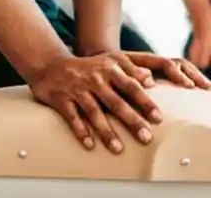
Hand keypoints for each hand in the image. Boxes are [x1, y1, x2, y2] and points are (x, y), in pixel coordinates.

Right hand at [28, 52, 210, 153]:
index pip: (132, 87)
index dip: (146, 102)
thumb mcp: (111, 61)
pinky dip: (81, 131)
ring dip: (107, 132)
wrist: (52, 65)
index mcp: (111, 68)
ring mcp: (78, 89)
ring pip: (94, 113)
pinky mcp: (62, 99)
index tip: (158, 118)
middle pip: (116, 102)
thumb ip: (132, 69)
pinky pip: (73, 117)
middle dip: (132, 121)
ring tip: (118, 149)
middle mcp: (95, 79)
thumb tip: (151, 79)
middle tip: (146, 137)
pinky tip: (90, 145)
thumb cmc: (90, 67)